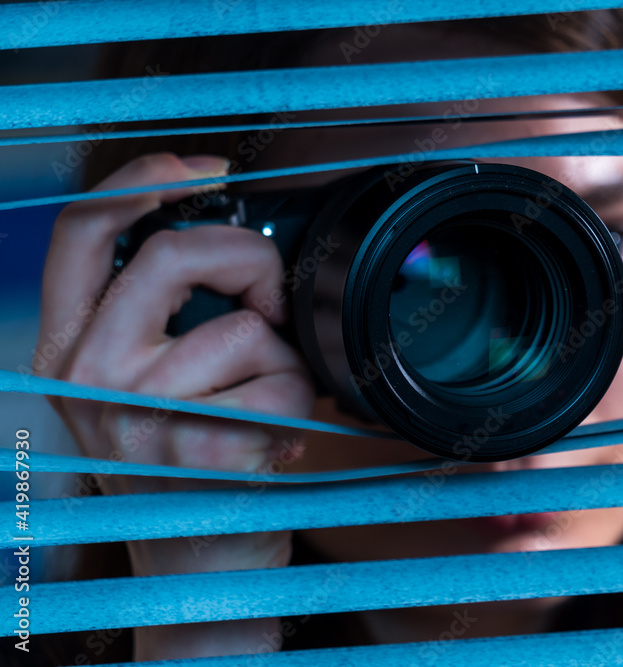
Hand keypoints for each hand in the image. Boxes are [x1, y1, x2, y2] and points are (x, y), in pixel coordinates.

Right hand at [35, 153, 314, 657]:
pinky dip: (301, 411)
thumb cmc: (193, 460)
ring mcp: (133, 418)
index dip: (144, 177)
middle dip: (251, 268)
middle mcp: (86, 374)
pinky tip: (278, 443)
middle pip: (175, 255)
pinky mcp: (190, 458)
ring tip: (268, 410)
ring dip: (286, 366)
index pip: (85, 230)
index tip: (209, 167)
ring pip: (248, 332)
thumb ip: (171, 314)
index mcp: (72, 345)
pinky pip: (280, 390)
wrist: (200, 565)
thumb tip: (237, 239)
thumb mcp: (153, 381)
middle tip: (274, 309)